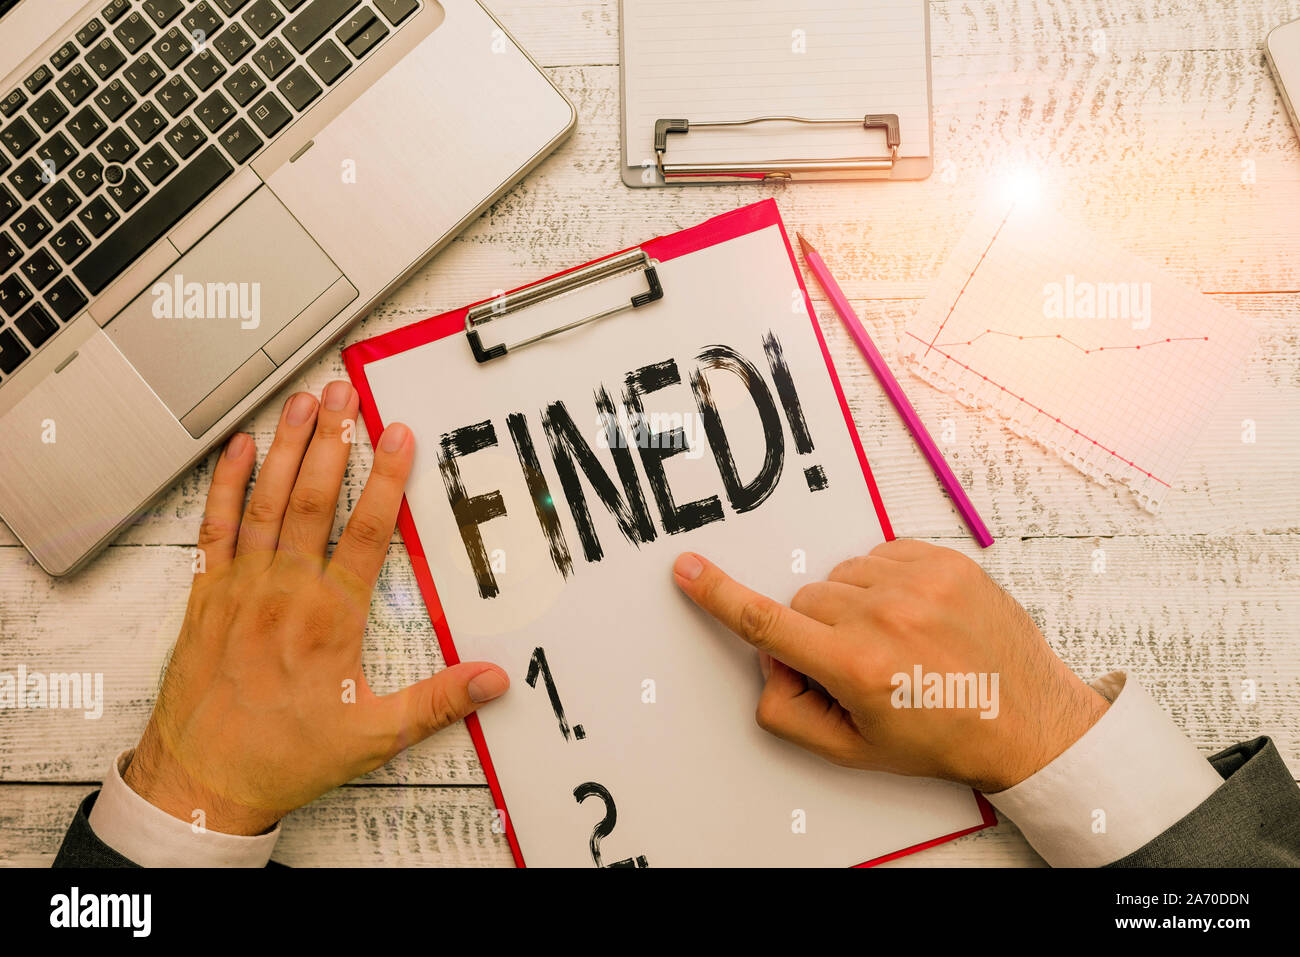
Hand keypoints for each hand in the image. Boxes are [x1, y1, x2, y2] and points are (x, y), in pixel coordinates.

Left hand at [125, 381, 508, 834]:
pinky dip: (228, 484)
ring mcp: (241, 588)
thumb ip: (437, 703)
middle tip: (348, 395)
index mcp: (329, 620)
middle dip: (334, 441)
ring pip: (267, 502)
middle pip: (313, 500)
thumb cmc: (282, 756)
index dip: (385, 480)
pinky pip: (215, 527)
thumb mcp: (373, 736)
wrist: (202, 781)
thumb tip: (492, 680)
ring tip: (306, 402)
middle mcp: (283, 593)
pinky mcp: (207, 595)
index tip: (397, 438)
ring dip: (288, 448)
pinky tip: (242, 448)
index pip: (365, 533)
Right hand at [672, 540, 1107, 792]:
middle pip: (805, 601)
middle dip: (818, 630)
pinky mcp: (944, 561)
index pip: (767, 623)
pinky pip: (880, 555)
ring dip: (854, 604)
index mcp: (856, 666)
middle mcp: (884, 617)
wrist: (1027, 718)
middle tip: (861, 664)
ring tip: (896, 639)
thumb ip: (788, 710)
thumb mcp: (853, 749)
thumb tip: (769, 660)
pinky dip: (886, 583)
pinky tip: (913, 615)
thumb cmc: (942, 735)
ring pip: (841, 576)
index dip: (719, 595)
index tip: (689, 568)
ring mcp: (918, 583)